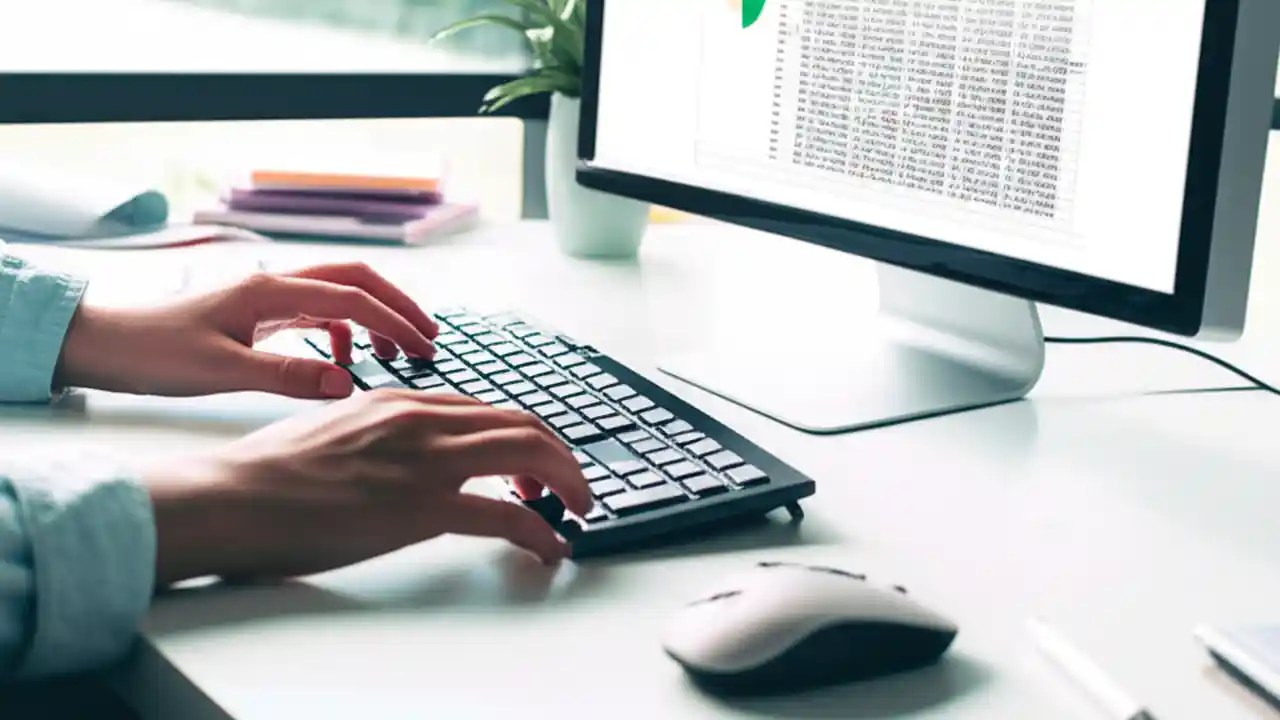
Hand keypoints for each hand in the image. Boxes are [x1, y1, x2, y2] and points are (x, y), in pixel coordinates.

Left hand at [56, 263, 437, 398]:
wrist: (105, 344)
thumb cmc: (154, 353)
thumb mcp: (220, 371)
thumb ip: (286, 375)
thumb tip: (346, 381)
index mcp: (268, 291)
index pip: (350, 296)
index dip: (393, 320)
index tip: (423, 346)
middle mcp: (272, 285)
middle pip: (354, 279)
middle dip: (396, 305)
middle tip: (427, 338)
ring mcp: (265, 297)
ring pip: (337, 293)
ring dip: (373, 316)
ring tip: (395, 352)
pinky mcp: (257, 314)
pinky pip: (315, 312)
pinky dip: (342, 330)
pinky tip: (342, 358)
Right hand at [146, 390, 592, 583]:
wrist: (233, 496)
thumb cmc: (269, 472)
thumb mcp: (336, 428)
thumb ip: (382, 432)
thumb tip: (405, 454)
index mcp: (401, 401)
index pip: (486, 410)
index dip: (522, 439)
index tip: (533, 467)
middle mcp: (422, 421)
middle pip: (522, 424)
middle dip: (560, 456)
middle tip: (573, 487)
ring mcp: (425, 461)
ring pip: (527, 454)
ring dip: (566, 482)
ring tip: (577, 509)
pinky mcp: (421, 507)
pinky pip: (505, 516)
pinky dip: (540, 532)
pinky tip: (551, 548)